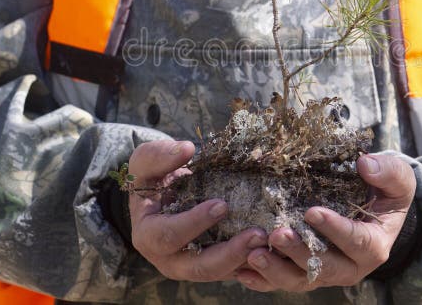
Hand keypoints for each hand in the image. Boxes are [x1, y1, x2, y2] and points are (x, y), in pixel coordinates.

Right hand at [128, 140, 267, 281]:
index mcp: (149, 236)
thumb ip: (159, 155)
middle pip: (199, 267)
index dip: (194, 223)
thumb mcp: (146, 163)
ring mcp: (193, 267)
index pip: (169, 235)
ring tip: (270, 240)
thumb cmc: (153, 179)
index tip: (222, 205)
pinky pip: (234, 270)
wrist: (162, 197)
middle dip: (229, 253)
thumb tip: (187, 149)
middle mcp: (170, 259)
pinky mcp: (214, 267)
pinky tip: (274, 248)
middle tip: (257, 234)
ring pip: (221, 273)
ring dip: (246, 259)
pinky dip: (254, 262)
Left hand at [236, 153, 415, 290]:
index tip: (311, 211)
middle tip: (277, 234)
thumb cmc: (385, 192)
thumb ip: (388, 172)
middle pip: (324, 267)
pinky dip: (261, 280)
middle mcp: (350, 267)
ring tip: (253, 253)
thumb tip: (365, 164)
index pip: (356, 241)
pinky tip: (241, 271)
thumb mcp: (397, 179)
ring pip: (300, 280)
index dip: (335, 229)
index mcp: (374, 246)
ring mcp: (325, 273)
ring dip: (275, 270)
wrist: (374, 210)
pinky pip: (282, 282)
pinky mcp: (304, 273)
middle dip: (299, 252)